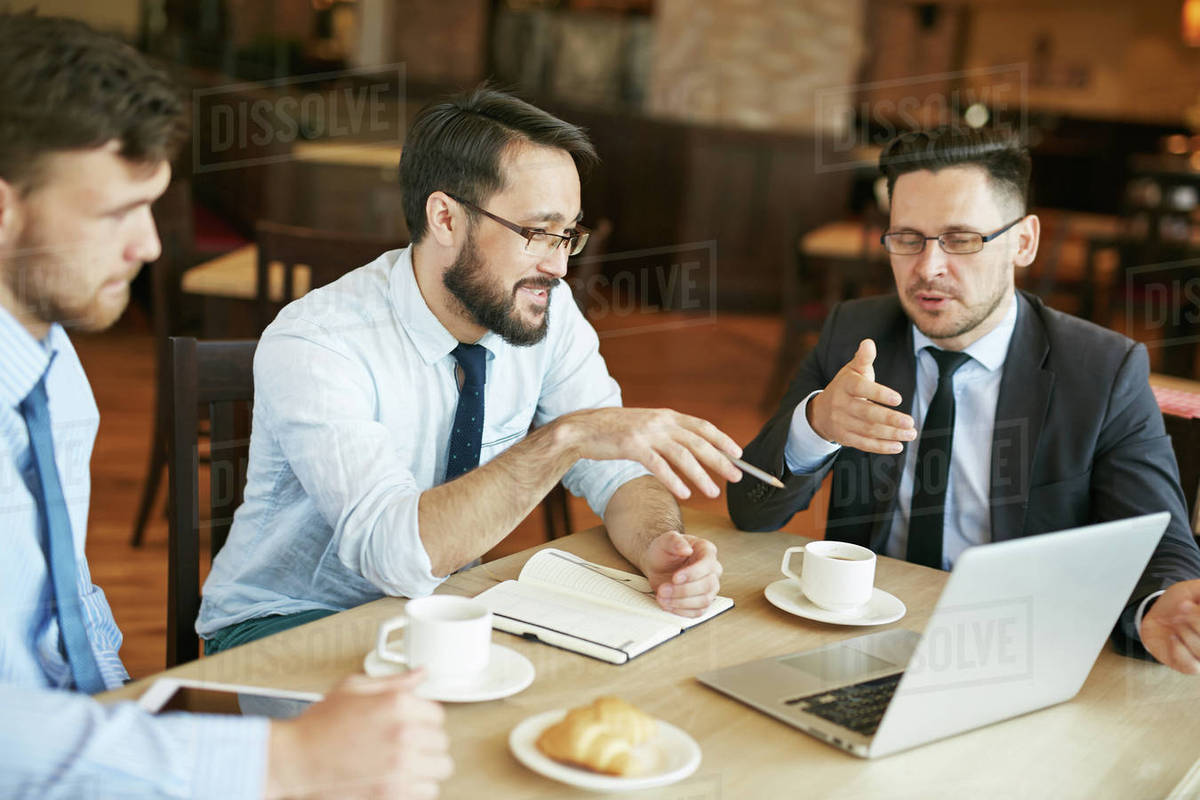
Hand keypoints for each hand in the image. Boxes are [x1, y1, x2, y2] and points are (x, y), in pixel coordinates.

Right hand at [265, 670, 452, 798]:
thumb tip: (421, 673)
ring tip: (406, 762)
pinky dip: (418, 786)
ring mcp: (401, 766)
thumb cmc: (319, 726)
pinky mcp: (395, 793)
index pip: (438, 713)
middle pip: (442, 741)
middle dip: (426, 741)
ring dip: (427, 765)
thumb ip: (394, 681)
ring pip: (441, 767)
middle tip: (406, 744)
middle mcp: (404, 734)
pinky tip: (399, 778)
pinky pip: (429, 790)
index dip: (424, 718)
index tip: (412, 724)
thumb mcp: (354, 688)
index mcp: (397, 704)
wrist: (294, 760)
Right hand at [556, 407, 742, 499]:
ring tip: (713, 493)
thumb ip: (667, 432)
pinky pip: (658, 466)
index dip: (722, 439)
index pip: (702, 426)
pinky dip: (673, 480)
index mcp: (666, 415)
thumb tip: (691, 445)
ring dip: (700, 476)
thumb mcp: (646, 425)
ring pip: (682, 455)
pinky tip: (684, 494)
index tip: (738, 454)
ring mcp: (646, 433)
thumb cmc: (614, 431)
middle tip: (736, 476)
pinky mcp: (632, 446)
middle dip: (720, 460)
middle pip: (698, 442)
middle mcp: (660, 421)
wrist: (582, 429)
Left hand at [642, 532, 722, 617]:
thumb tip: (686, 549)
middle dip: (683, 590)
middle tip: (663, 589)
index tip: (675, 578)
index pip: (708, 565)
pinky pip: (698, 612)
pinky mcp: (701, 601)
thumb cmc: (664, 551)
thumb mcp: (665, 541)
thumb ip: (675, 541)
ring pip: (704, 601)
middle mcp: (712, 570)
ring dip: (681, 602)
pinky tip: (668, 605)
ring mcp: (709, 587)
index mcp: (707, 551)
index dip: (693, 574)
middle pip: (708, 585)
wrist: (658, 564)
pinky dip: (682, 611)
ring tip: (662, 597)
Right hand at [807, 339, 915, 454]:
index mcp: (846, 385)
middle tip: (910, 422)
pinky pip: (864, 444)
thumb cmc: (846, 386)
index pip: (862, 389)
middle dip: (890, 419)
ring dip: (891, 434)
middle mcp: (841, 405)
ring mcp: (841, 423)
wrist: (821, 411)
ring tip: (911, 433)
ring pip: (868, 430)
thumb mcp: (852, 370)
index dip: (879, 394)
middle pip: (866, 414)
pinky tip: (898, 446)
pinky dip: (881, 447)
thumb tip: (868, 342)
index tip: (898, 399)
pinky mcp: (845, 438)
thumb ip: (863, 358)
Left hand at [1141, 580, 1199, 674]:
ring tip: (1176, 620)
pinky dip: (1178, 648)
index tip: (1187, 603)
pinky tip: (1172, 636)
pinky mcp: (1192, 668)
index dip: (1198, 615)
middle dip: (1194, 619)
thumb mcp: (1195, 589)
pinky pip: (1191, 665)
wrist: (1154, 615)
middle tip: (1182, 606)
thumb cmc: (1180, 602)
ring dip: (1185, 631)